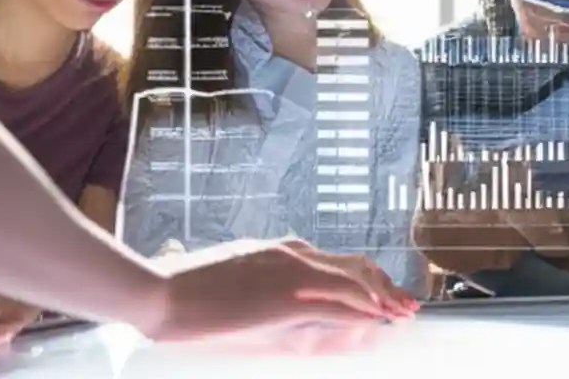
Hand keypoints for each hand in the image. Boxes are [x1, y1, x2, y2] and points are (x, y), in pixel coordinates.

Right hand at [141, 238, 417, 341]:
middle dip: (385, 285)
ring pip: (356, 281)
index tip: (385, 293)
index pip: (340, 262)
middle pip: (357, 267)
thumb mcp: (237, 277)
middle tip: (407, 303)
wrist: (162, 292)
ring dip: (384, 298)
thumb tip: (280, 301)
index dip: (368, 278)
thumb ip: (265, 281)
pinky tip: (380, 317)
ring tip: (402, 312)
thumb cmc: (189, 289)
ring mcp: (294, 271)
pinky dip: (365, 308)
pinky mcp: (289, 294)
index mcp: (284, 250)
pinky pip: (340, 301)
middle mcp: (296, 254)